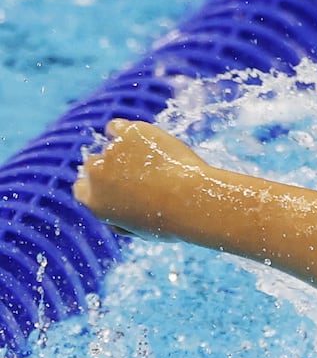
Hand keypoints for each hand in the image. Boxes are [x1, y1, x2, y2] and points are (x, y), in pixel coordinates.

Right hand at [74, 119, 212, 237]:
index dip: (99, 186)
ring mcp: (111, 151)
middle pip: (94, 165)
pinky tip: (144, 139)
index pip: (83, 188)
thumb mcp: (140, 229)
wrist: (192, 200)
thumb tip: (112, 212)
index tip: (116, 184)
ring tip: (156, 163)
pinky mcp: (130, 133)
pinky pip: (118, 127)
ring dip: (127, 152)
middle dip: (112, 168)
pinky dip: (128, 132)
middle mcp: (95, 174)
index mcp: (93, 202)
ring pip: (112, 147)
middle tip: (140, 172)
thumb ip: (119, 219)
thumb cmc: (173, 221)